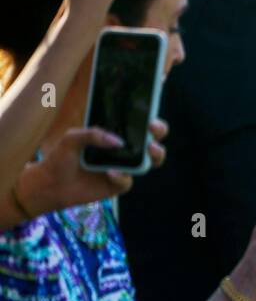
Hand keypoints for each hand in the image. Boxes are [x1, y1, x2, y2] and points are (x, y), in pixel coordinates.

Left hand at [15, 120, 168, 215]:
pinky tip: (110, 173)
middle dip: (159, 133)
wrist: (51, 184)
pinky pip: (129, 180)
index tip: (151, 116)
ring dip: (155, 155)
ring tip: (149, 151)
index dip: (149, 118)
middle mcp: (124, 150)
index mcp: (114, 135)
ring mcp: (124, 167)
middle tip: (152, 131)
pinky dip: (122, 176)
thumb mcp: (72, 138)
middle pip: (152, 139)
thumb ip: (93, 134)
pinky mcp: (119, 184)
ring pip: (151, 161)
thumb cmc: (61, 157)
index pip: (137, 124)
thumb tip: (118, 142)